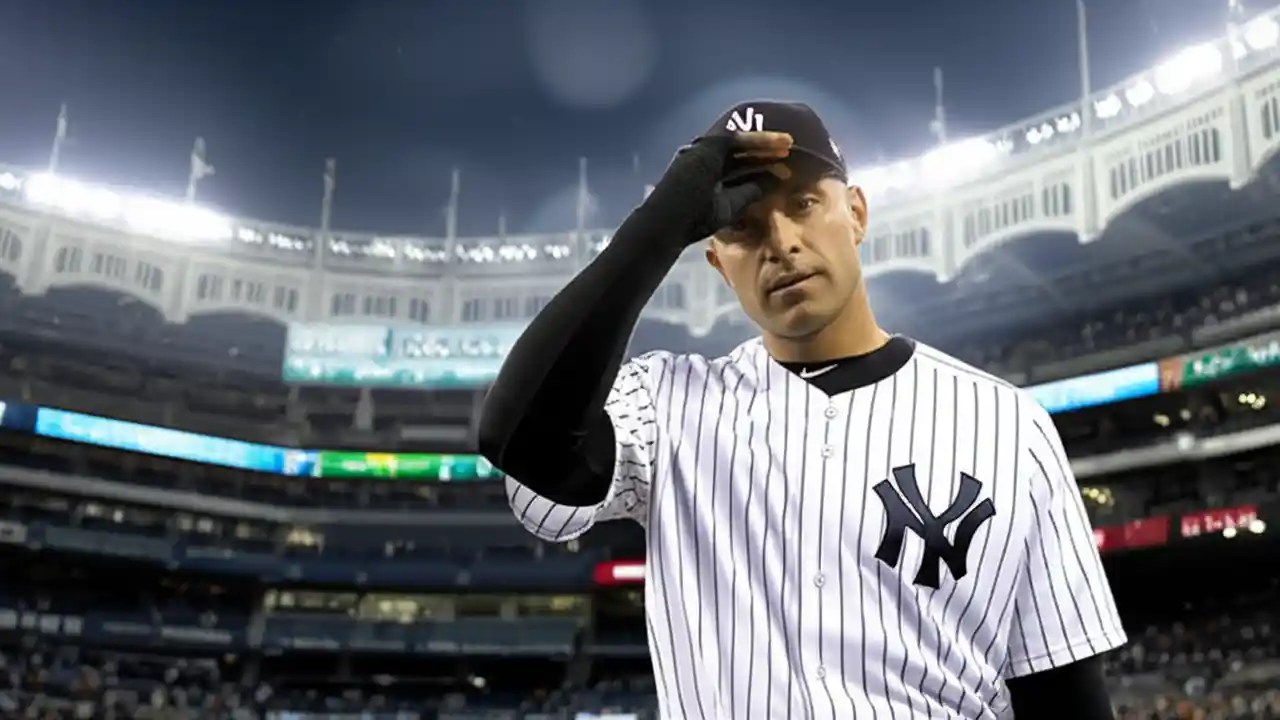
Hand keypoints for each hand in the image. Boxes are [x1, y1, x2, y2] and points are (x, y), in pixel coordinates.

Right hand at [645, 131, 793, 245]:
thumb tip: (770, 182)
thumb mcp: (731, 206)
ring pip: (740, 144)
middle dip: (765, 154)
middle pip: (741, 154)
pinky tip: (777, 143)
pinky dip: (757, 140)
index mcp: (708, 176)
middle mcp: (706, 160)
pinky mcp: (708, 146)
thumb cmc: (696, 219)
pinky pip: (737, 139)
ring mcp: (705, 151)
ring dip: (765, 143)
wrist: (672, 219)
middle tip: (788, 154)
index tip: (783, 173)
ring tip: (788, 144)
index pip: (739, 168)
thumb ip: (749, 192)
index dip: (761, 169)